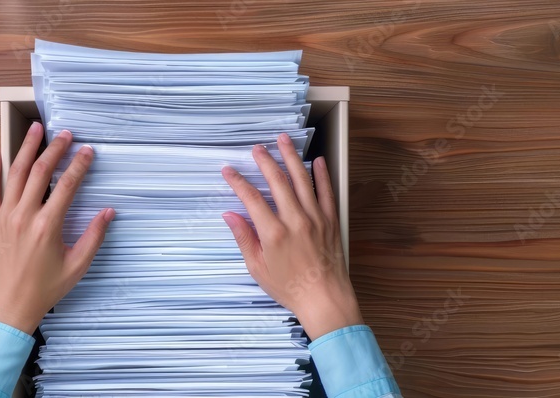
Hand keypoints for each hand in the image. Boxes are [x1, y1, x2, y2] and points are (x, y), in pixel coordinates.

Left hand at [0, 122, 114, 334]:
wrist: (9, 304)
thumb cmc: (45, 288)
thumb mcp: (77, 265)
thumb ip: (94, 236)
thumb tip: (108, 212)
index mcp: (48, 226)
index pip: (67, 185)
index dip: (79, 165)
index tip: (87, 151)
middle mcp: (25, 216)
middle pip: (41, 172)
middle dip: (56, 149)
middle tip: (66, 134)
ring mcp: (4, 216)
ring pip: (16, 174)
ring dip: (26, 149)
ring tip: (35, 130)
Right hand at [221, 133, 362, 339]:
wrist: (324, 299)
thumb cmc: (289, 288)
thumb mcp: (258, 268)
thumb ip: (244, 238)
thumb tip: (230, 215)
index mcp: (273, 234)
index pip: (251, 199)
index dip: (238, 182)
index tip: (228, 170)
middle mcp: (295, 221)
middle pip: (278, 182)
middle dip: (265, 161)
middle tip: (257, 148)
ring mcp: (316, 219)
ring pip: (302, 180)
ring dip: (292, 158)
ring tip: (284, 140)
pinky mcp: (331, 221)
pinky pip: (327, 192)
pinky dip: (322, 175)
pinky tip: (317, 161)